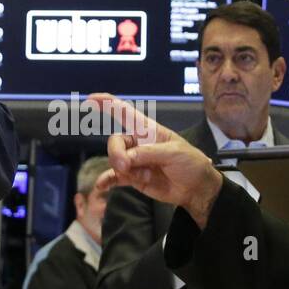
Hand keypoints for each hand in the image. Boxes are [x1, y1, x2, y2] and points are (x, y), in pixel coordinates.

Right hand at [86, 93, 223, 227]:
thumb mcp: (175, 153)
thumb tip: (126, 159)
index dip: (108, 103)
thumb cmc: (191, 163)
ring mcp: (134, 161)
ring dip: (121, 169)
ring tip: (139, 177)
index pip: (125, 113)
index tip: (91, 99)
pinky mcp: (133, 178)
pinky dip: (106, 181)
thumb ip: (149, 153)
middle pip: (115, 141)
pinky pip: (114, 177)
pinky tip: (101, 186)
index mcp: (149, 131)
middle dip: (116, 153)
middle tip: (125, 166)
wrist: (196, 189)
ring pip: (114, 160)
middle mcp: (138, 143)